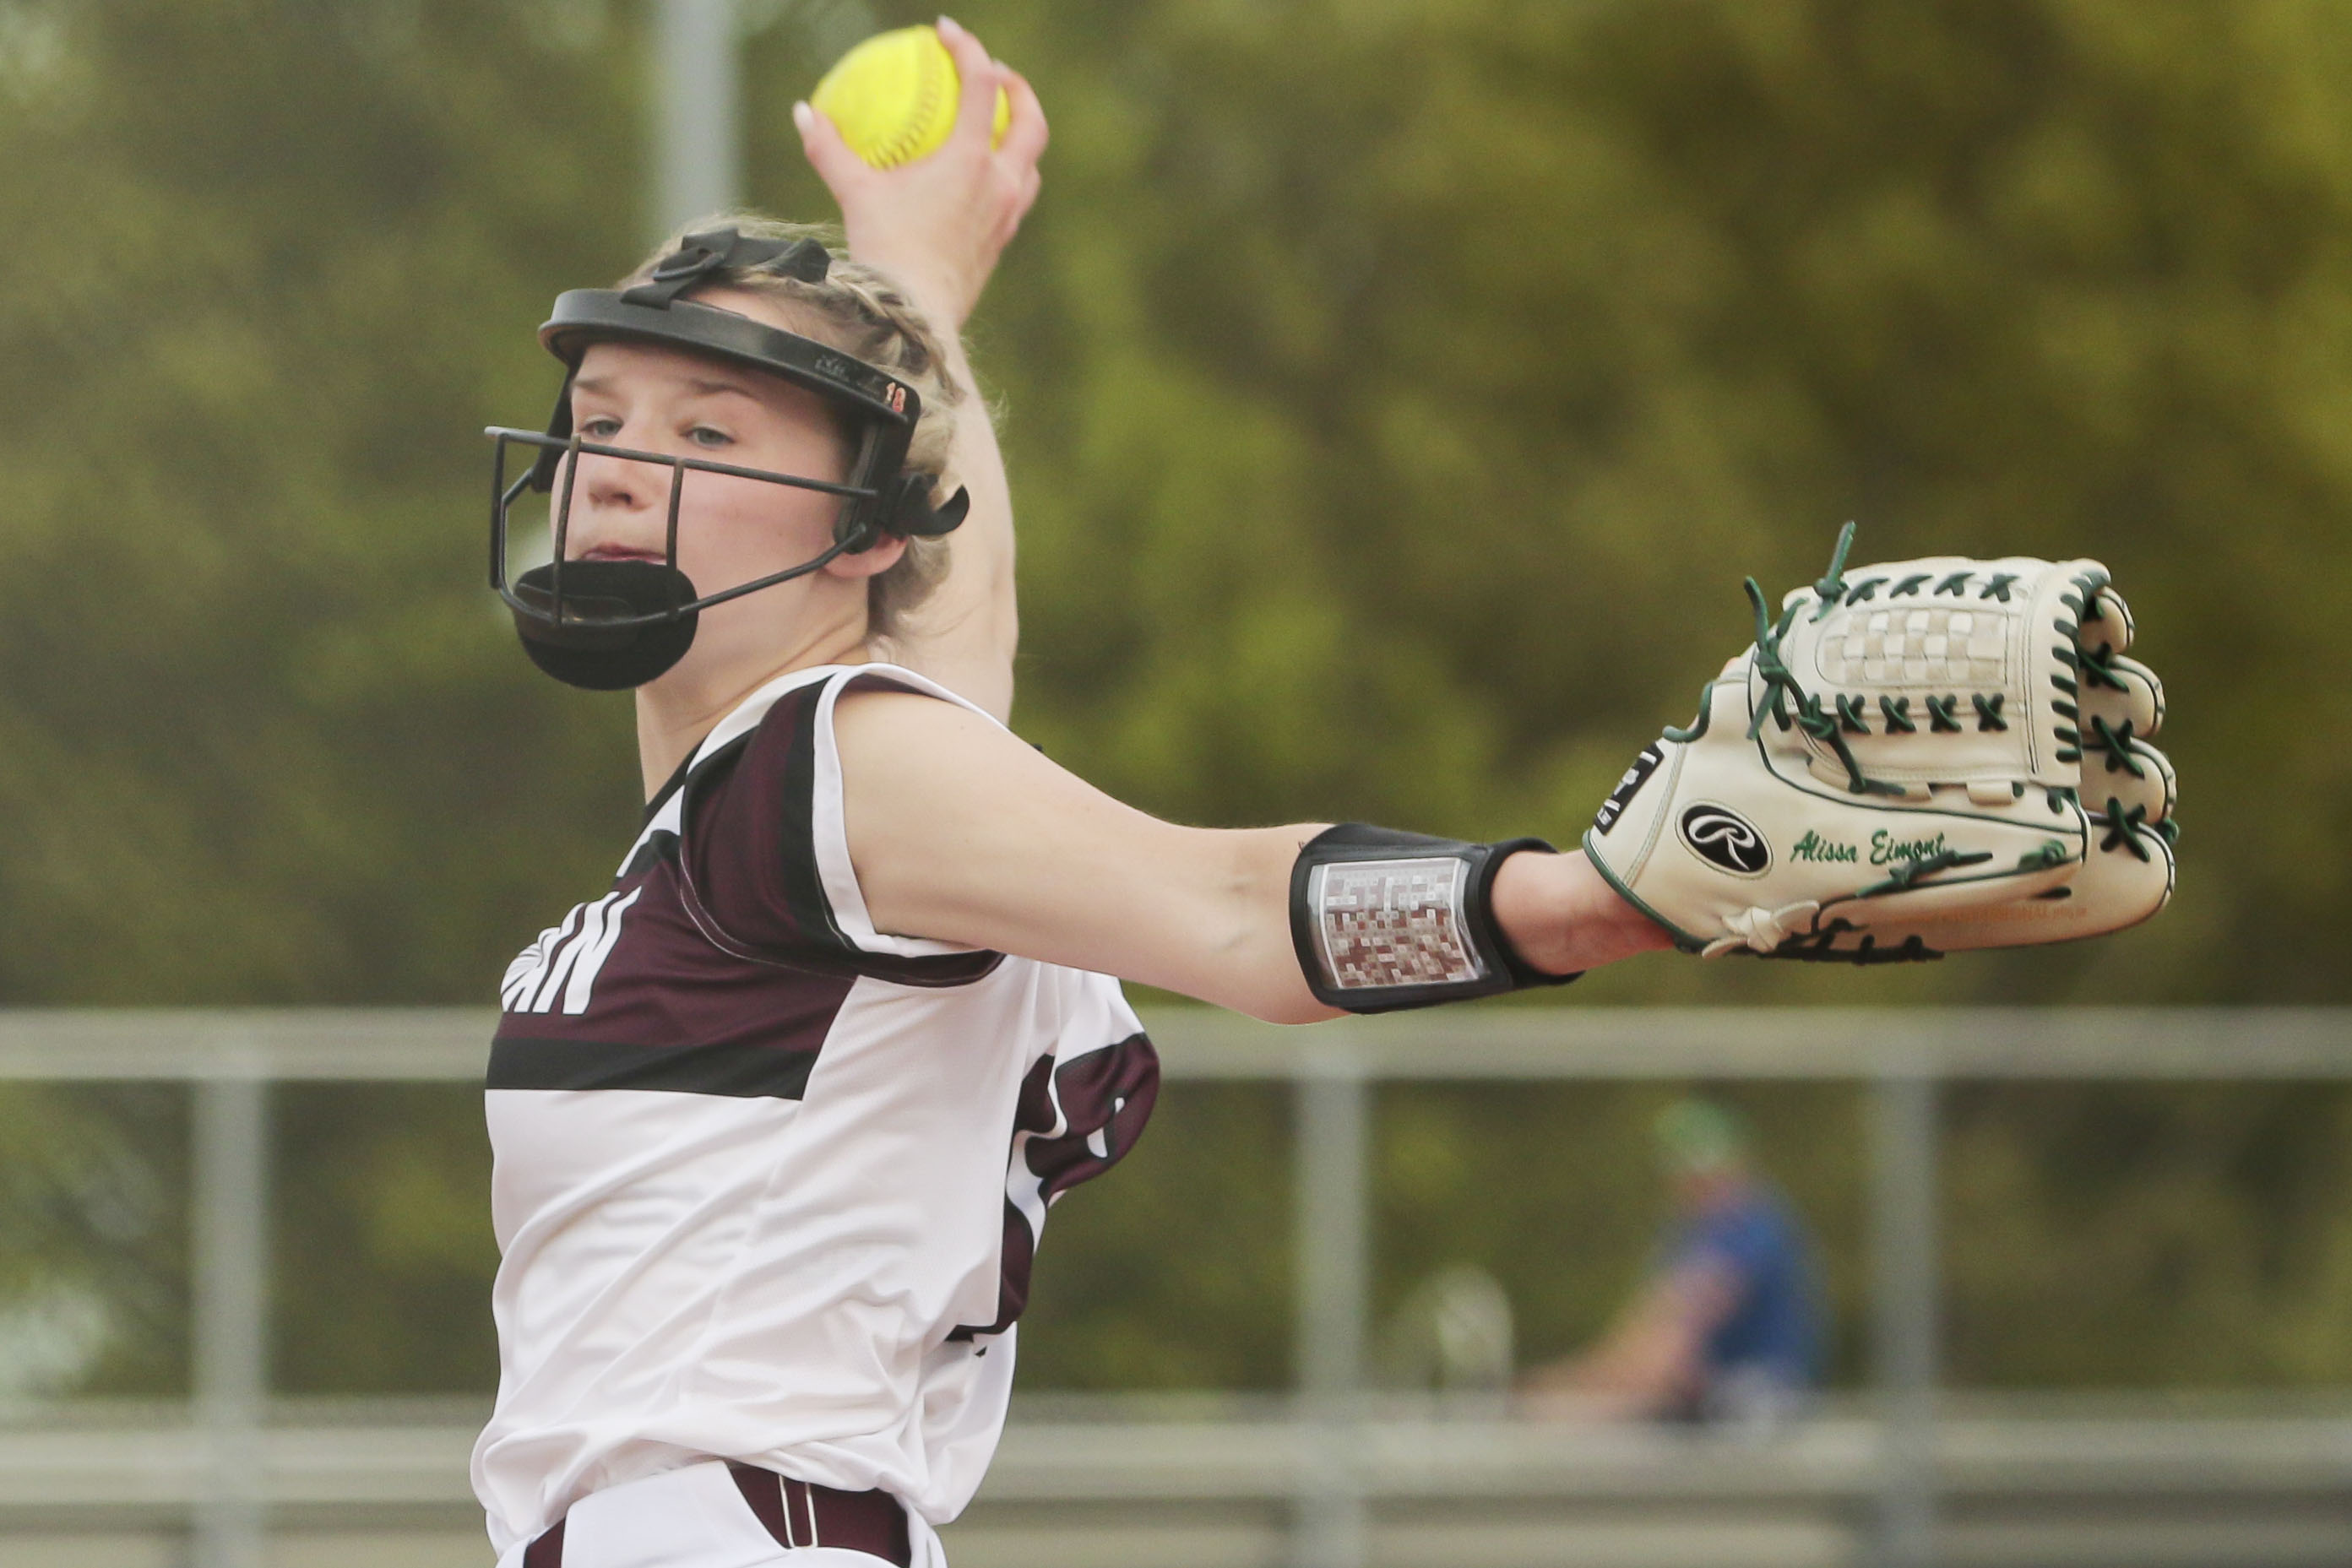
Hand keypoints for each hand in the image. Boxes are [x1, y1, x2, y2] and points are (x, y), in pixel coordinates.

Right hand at [792, 16, 1047, 334]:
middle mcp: (1000, 182)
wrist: (917, 313)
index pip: (981, 86)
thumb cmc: (885, 251)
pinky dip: (1006, 177)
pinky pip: (1016, 198)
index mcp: (970, 160)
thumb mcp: (854, 193)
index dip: (968, 50)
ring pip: (1031, 163)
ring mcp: (1007, 214)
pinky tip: (981, 182)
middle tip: (999, 75)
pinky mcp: (1002, 241)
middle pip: (1031, 122)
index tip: (948, 33)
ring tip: (999, 127)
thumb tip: (804, 113)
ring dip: (1020, 138)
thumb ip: (830, 149)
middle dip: (1019, 90)